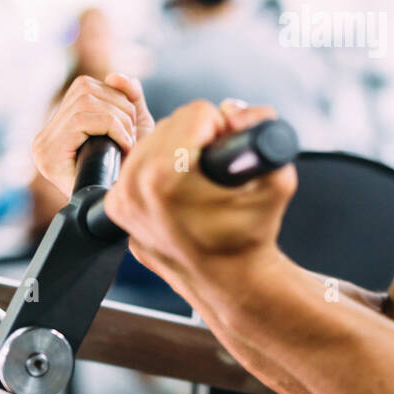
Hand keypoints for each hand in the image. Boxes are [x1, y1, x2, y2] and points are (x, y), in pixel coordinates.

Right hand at [31, 73, 154, 194]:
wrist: (125, 209)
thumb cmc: (130, 170)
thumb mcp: (134, 127)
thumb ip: (129, 97)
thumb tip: (115, 75)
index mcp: (59, 125)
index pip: (86, 87)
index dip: (117, 97)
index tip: (132, 125)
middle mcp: (45, 134)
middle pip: (86, 90)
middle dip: (121, 109)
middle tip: (133, 137)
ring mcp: (43, 144)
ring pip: (86, 102)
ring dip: (118, 120)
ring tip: (127, 143)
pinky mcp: (48, 153)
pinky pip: (83, 120)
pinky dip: (112, 128)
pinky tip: (123, 146)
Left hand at [104, 99, 296, 291]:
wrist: (230, 282)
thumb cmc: (251, 238)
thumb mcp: (276, 181)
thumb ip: (262, 131)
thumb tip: (233, 110)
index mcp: (166, 177)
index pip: (196, 113)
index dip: (222, 129)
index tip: (227, 154)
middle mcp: (136, 186)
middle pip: (171, 122)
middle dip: (198, 136)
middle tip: (215, 167)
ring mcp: (122, 200)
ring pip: (152, 139)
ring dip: (178, 148)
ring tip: (199, 180)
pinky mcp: (117, 208)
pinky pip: (138, 165)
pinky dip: (159, 168)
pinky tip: (179, 191)